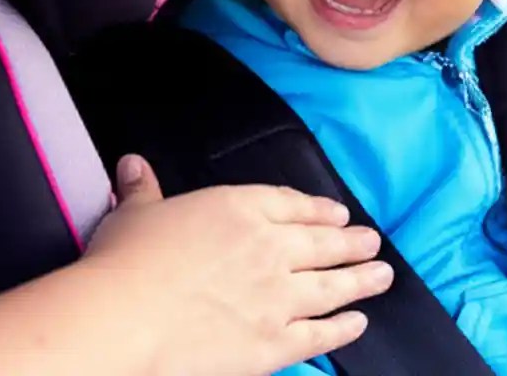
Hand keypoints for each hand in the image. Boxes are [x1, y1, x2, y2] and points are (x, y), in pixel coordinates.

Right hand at [84, 154, 393, 375]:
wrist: (125, 320)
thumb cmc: (124, 264)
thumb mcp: (133, 215)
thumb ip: (143, 190)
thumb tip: (133, 165)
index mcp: (238, 210)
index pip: (290, 204)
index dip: (317, 209)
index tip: (338, 213)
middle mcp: (268, 248)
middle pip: (322, 242)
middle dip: (352, 242)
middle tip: (373, 243)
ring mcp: (277, 296)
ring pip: (332, 285)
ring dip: (361, 280)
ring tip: (382, 275)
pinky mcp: (274, 341)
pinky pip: (319, 332)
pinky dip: (343, 328)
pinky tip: (358, 324)